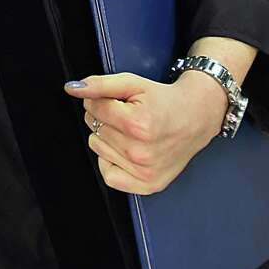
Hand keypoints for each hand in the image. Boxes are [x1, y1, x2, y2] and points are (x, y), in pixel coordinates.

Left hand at [64, 72, 227, 195]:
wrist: (195, 118)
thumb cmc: (164, 100)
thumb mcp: (133, 83)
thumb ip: (99, 84)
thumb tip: (72, 88)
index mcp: (138, 124)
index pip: (93, 108)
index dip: (101, 99)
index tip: (117, 100)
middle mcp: (141, 152)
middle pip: (94, 127)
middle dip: (105, 117)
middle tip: (127, 115)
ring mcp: (144, 172)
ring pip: (97, 147)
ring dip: (108, 137)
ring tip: (130, 131)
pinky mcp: (148, 186)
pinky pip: (109, 175)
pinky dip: (111, 161)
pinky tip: (125, 150)